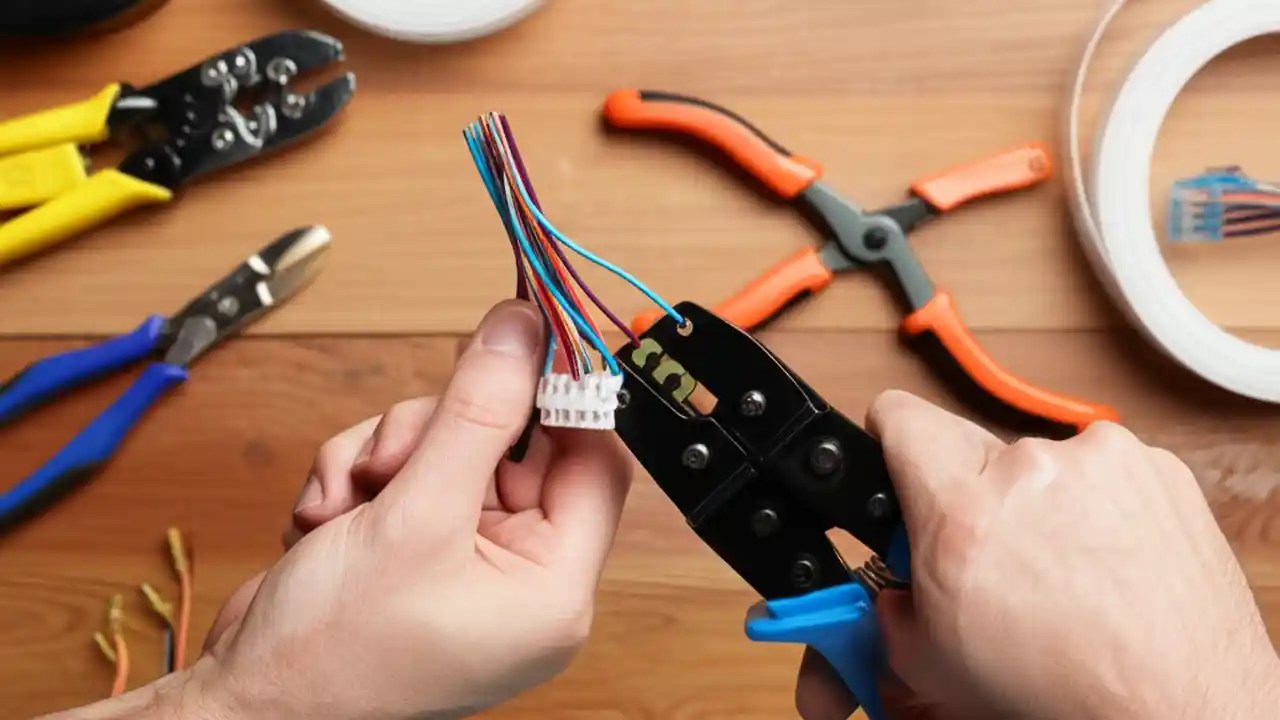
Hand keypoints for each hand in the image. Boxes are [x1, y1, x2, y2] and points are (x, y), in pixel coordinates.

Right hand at [80, 300, 629, 719]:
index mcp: (552, 587)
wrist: (243, 704)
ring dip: (389, 453)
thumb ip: (477, 412)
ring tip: (348, 497)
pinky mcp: (415, 549)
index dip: (559, 395)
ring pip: (451, 449)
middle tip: (396, 451)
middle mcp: (519, 576)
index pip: (593, 458)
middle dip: (443, 432)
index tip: (522, 340)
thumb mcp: (415, 515)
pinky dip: (362, 479)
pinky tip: (327, 517)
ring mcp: (464, 561)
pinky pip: (409, 475)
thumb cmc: (333, 654)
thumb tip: (524, 331)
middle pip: (513, 445)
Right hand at [796, 391, 1278, 719]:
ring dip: (1037, 507)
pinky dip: (1097, 510)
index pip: (895, 416)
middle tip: (985, 561)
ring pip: (1040, 465)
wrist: (1183, 707)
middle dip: (967, 501)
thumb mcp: (931, 663)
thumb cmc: (1070, 692)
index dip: (888, 443)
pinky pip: (1102, 473)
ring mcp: (1102, 462)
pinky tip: (1104, 565)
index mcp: (962, 509)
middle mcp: (1032, 468)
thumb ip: (879, 610)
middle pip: (971, 454)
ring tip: (1059, 574)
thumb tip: (851, 603)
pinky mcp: (1157, 471)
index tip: (894, 462)